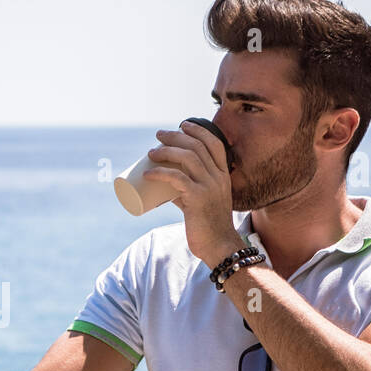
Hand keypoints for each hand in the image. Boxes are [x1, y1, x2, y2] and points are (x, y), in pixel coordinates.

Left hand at [143, 119, 240, 265]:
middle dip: (176, 136)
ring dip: (166, 150)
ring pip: (187, 158)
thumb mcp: (202, 202)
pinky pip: (177, 179)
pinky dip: (160, 173)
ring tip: (150, 152)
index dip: (198, 130)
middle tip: (158, 135)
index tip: (182, 125)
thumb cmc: (207, 225)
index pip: (214, 143)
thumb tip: (167, 188)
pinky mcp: (198, 199)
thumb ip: (188, 192)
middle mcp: (218, 177)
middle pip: (197, 146)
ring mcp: (209, 187)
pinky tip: (147, 173)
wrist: (219, 246)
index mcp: (223, 175)